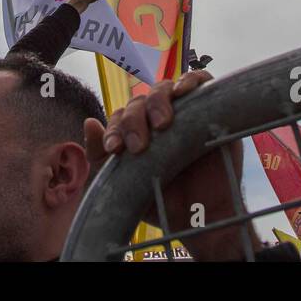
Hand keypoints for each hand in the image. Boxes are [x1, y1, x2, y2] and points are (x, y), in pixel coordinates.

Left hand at [83, 71, 247, 260]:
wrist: (202, 220)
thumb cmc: (163, 202)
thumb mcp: (124, 184)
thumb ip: (100, 157)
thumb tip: (89, 122)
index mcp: (137, 131)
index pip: (120, 117)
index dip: (115, 129)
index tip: (115, 150)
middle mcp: (159, 118)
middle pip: (140, 102)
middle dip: (134, 121)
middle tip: (139, 147)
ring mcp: (185, 111)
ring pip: (164, 88)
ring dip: (158, 100)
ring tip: (161, 124)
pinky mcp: (210, 108)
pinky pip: (200, 82)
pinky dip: (191, 80)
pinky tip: (183, 91)